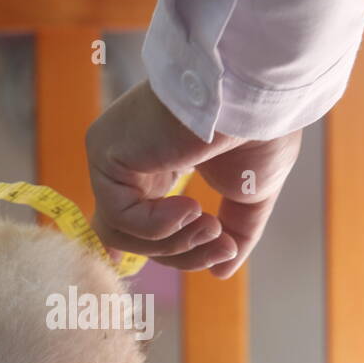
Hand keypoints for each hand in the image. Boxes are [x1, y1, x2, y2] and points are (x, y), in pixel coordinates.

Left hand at [86, 80, 301, 276]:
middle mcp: (130, 158)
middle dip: (182, 254)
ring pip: (121, 233)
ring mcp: (113, 155)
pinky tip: (193, 210)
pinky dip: (158, 226)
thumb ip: (235, 229)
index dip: (168, 248)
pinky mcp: (105, 153)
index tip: (212, 252)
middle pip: (132, 236)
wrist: (255, 93)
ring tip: (212, 230)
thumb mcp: (250, 190)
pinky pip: (120, 216)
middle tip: (224, 248)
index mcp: (160, 162)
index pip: (142, 221)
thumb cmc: (258, 126)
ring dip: (173, 245)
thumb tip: (222, 269)